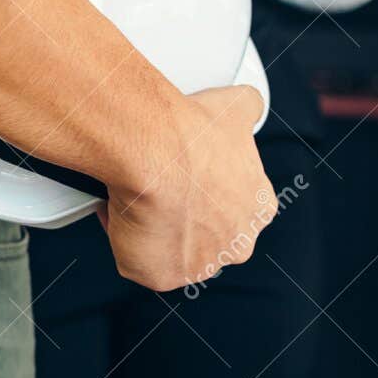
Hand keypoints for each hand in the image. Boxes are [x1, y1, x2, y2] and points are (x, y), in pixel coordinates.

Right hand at [101, 86, 275, 291]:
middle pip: (208, 237)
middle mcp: (235, 243)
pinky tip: (117, 207)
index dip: (210, 192)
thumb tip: (249, 101)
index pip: (239, 208)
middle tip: (160, 187)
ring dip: (153, 227)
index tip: (189, 175)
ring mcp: (199, 264)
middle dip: (185, 217)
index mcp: (259, 208)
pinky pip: (136, 259)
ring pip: (171, 250)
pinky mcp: (161, 276)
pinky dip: (122, 235)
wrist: (156, 154)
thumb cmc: (193, 133)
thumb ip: (248, 109)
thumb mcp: (235, 107)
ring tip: (135, 194)